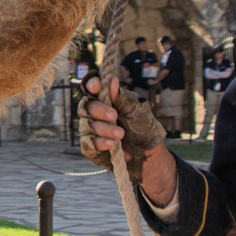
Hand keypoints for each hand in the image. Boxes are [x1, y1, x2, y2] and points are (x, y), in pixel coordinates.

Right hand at [78, 79, 177, 205]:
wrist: (148, 154)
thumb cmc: (143, 129)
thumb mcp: (137, 112)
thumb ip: (122, 99)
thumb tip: (113, 82)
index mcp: (106, 100)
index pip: (92, 89)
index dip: (91, 85)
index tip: (96, 87)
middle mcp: (95, 114)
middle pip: (87, 107)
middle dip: (99, 110)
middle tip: (114, 115)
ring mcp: (92, 131)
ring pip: (88, 126)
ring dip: (104, 129)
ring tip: (121, 134)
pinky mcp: (91, 147)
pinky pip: (88, 144)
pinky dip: (100, 143)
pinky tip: (111, 145)